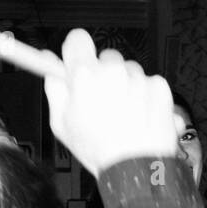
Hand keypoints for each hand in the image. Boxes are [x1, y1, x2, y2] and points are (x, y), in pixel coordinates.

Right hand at [44, 29, 176, 175]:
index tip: (77, 63)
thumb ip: (54, 88)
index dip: (76, 52)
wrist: (135, 167)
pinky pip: (147, 82)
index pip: (77, 40)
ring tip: (122, 115)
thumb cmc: (98, 149)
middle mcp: (113, 70)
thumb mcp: (60, 123)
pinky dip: (144, 96)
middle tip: (101, 102)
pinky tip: (138, 117)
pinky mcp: (158, 85)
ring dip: (124, 86)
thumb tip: (48, 64)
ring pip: (128, 71)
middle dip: (102, 75)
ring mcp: (138, 77)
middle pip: (105, 58)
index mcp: (85, 75)